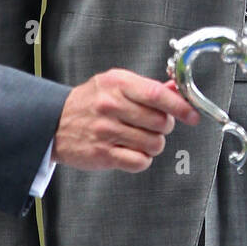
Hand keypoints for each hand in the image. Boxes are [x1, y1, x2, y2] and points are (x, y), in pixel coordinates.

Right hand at [53, 69, 199, 171]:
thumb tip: (177, 91)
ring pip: (154, 144)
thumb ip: (146, 88)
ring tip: (139, 137)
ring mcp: (107, 131)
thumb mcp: (115, 84)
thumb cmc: (89, 101)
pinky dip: (141, 159)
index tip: (192, 115)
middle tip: (153, 124)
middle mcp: (111, 106)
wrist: (54, 121)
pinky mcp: (103, 154)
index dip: (181, 106)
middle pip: (161, 122)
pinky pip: (140, 161)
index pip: (157, 95)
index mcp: (117, 84)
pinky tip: (131, 150)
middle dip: (163, 126)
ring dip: (153, 144)